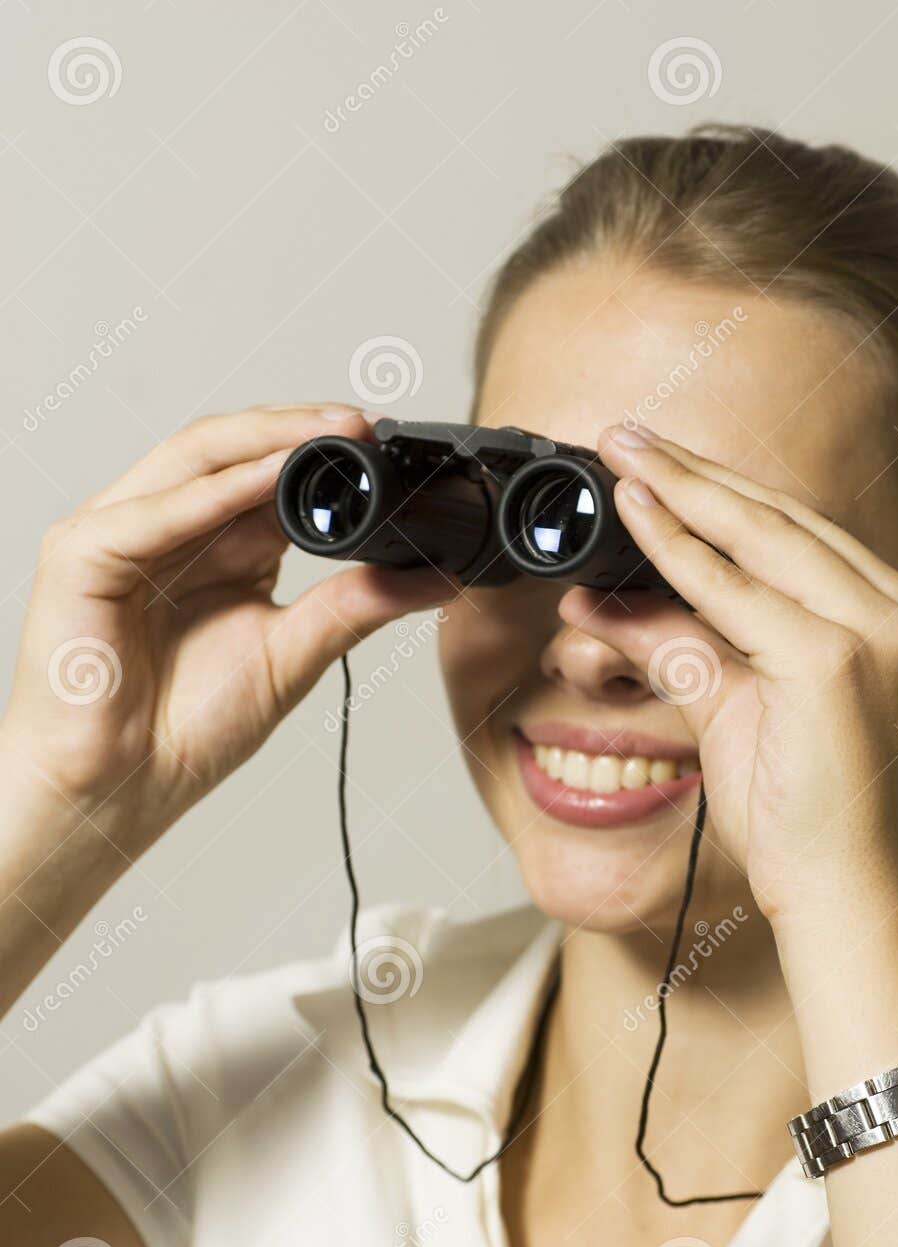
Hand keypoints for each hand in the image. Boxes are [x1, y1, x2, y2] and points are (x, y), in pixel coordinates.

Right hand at [1, 405, 458, 855]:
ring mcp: (120, 533)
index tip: (384, 442)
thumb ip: (354, 607)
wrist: (120, 790)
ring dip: (264, 442)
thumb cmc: (183, 731)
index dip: (323, 452)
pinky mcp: (81, 553)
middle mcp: (169, 528)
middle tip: (363, 423)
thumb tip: (434, 578)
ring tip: (327, 433)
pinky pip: (156, 511)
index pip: (269, 473)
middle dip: (299, 431)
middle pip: (231, 451)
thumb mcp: (291, 656)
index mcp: (218, 546)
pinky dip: (215, 492)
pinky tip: (267, 477)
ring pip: (193, 461)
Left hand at [564, 424, 897, 930]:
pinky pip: (737, 592)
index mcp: (897, 619)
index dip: (724, 494)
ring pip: (761, 539)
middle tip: (626, 435)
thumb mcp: (736, 712)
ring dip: (682, 492)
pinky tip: (637, 519)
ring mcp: (879, 632)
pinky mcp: (837, 660)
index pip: (800, 537)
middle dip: (695, 473)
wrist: (846, 898)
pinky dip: (678, 554)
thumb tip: (603, 602)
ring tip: (623, 455)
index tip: (662, 463)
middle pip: (783, 520)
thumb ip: (682, 647)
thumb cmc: (808, 821)